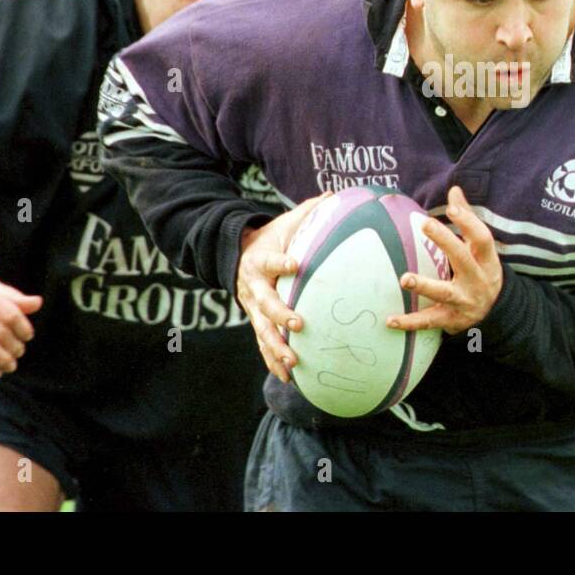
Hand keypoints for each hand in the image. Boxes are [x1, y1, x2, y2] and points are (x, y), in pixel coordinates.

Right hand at [235, 192, 330, 382]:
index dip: (280, 262)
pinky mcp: (256, 323)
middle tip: (299, 324)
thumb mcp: (284, 223)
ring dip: (276, 348)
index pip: (270, 261)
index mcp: (259, 260)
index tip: (295, 263)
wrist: (238, 256)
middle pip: (264, 304)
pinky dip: (273, 362)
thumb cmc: (271, 239)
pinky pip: (263, 345)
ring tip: (293, 363)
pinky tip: (288, 379)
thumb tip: (336, 194)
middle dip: (280, 315)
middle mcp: (253, 287)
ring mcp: (252, 309)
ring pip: (262, 331)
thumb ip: (309, 212)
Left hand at [388, 186, 502, 334]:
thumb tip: (454, 190)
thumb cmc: (481, 271)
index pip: (482, 239)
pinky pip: (430, 321)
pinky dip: (410, 322)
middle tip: (425, 223)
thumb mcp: (480, 248)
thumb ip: (467, 218)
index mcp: (486, 260)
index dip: (469, 222)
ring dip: (424, 286)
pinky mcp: (452, 319)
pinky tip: (390, 320)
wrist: (497, 313)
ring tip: (405, 279)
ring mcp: (465, 301)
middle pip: (463, 259)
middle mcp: (478, 280)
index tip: (451, 208)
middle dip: (446, 241)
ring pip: (445, 293)